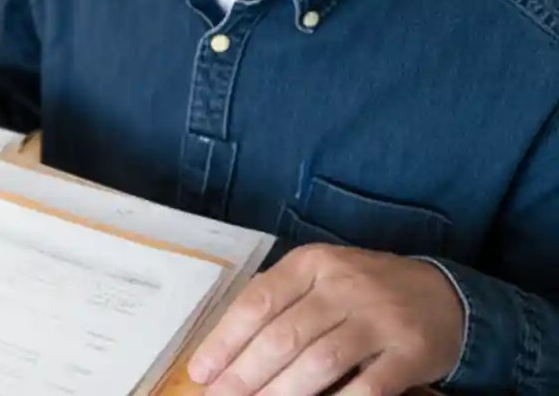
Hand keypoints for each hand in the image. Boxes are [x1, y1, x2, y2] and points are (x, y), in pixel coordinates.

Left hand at [188, 244, 463, 395]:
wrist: (443, 296)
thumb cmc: (363, 291)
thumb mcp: (320, 279)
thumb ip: (279, 303)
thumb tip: (225, 350)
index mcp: (312, 263)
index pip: (258, 302)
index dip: (225, 340)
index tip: (201, 372)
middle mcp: (345, 284)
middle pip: (284, 335)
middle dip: (246, 374)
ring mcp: (380, 317)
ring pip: (320, 361)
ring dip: (283, 392)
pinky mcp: (411, 350)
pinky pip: (368, 385)